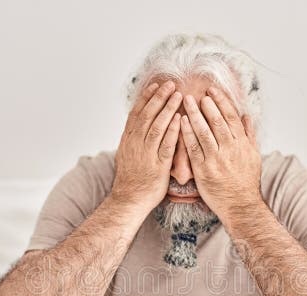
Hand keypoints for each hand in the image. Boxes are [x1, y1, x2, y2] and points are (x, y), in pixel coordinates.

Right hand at [111, 80, 182, 213]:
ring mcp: (146, 153)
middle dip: (159, 97)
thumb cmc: (131, 179)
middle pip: (147, 114)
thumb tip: (137, 127)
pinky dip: (172, 130)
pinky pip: (166, 144)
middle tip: (170, 83)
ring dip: (168, 108)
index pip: (137, 113)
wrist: (128, 200)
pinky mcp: (157, 165)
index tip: (155, 85)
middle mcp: (135, 143)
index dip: (146, 98)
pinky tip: (180, 118)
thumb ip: (133, 140)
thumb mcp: (126, 155)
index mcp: (128, 140)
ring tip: (178, 95)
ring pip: (156, 125)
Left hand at [180, 85, 261, 219]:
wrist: (240, 205)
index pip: (231, 117)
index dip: (221, 101)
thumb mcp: (254, 156)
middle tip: (196, 91)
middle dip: (206, 104)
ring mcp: (216, 159)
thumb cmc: (246, 182)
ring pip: (204, 132)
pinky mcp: (204, 170)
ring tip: (185, 101)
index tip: (212, 90)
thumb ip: (249, 134)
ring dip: (194, 114)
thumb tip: (247, 116)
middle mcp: (230, 149)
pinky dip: (187, 133)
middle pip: (217, 121)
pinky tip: (181, 122)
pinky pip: (194, 148)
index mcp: (242, 144)